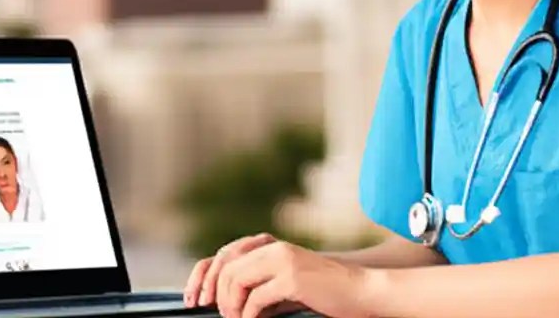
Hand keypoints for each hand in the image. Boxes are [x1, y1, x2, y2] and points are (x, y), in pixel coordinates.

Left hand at [217, 240, 373, 317]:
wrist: (360, 291)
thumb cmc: (324, 293)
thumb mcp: (286, 284)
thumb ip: (260, 283)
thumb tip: (227, 299)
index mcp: (270, 247)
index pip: (224, 255)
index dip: (205, 276)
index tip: (197, 298)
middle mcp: (274, 249)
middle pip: (225, 266)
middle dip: (216, 293)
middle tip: (222, 315)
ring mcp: (283, 262)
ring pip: (236, 279)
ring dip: (230, 304)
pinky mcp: (293, 279)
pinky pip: (256, 297)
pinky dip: (248, 313)